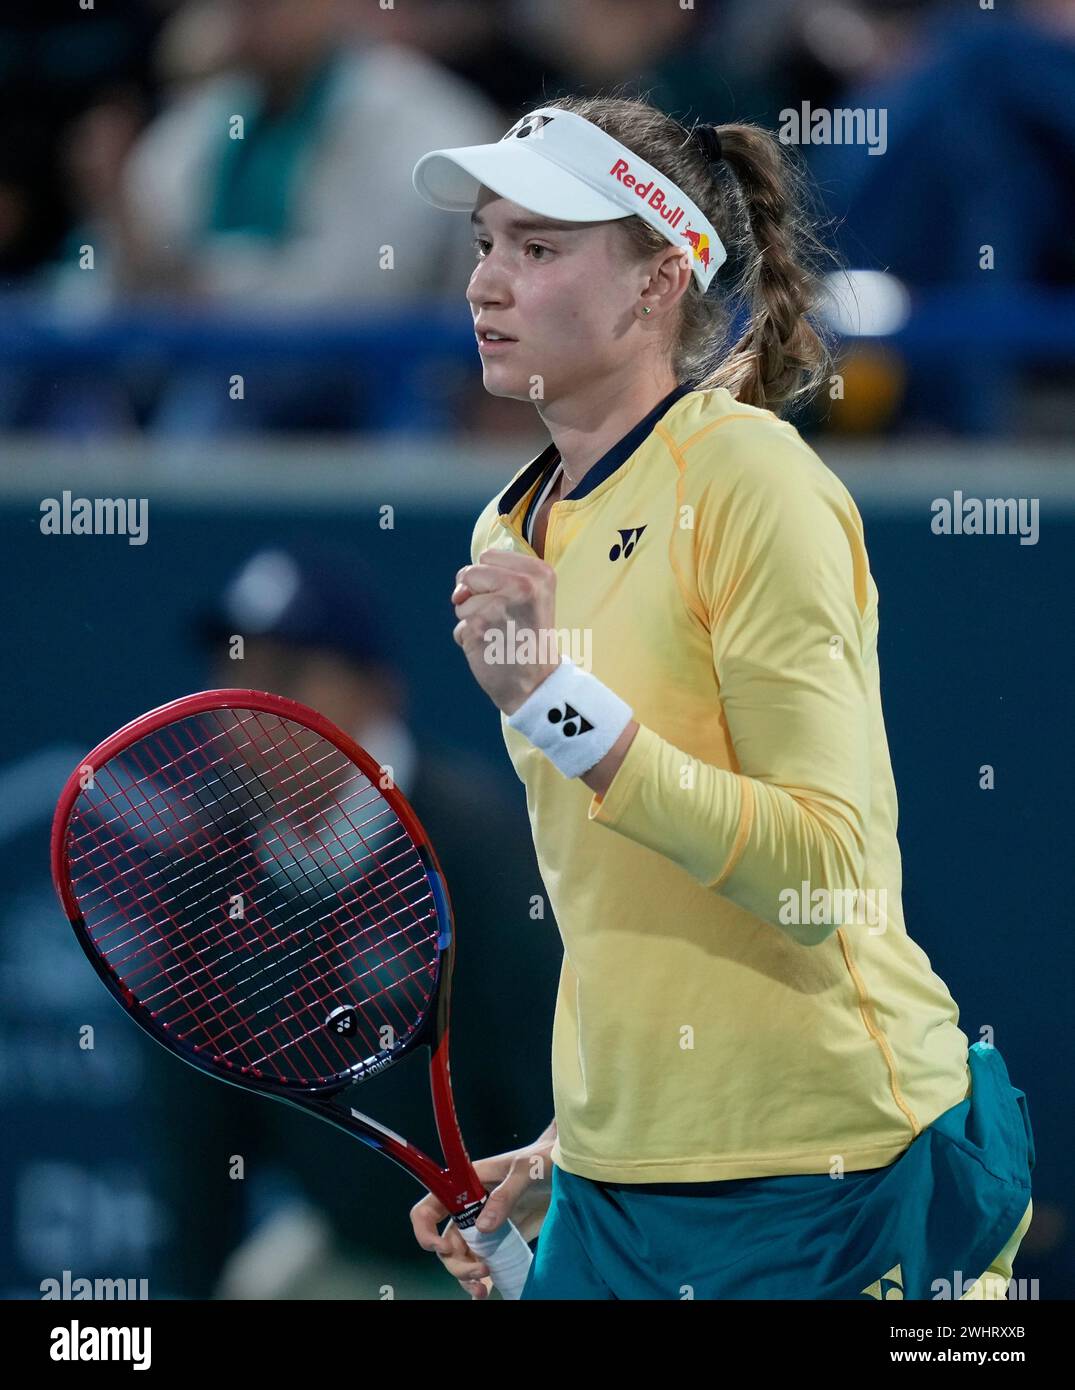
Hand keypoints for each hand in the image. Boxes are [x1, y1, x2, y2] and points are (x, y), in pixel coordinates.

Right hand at [410, 1128, 555, 1299]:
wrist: (567, 1170)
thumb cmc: (542, 1159)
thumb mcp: (526, 1170)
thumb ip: (505, 1195)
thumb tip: (482, 1227)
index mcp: (466, 1184)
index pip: (431, 1207)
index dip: (426, 1230)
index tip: (442, 1248)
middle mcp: (470, 1208)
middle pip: (446, 1242)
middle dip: (456, 1263)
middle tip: (480, 1272)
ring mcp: (485, 1226)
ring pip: (462, 1257)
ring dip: (466, 1276)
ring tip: (482, 1288)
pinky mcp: (501, 1240)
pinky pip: (483, 1263)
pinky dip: (481, 1281)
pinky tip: (486, 1290)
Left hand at [451, 551, 560, 714]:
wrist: (537, 683)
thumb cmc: (529, 639)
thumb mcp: (532, 597)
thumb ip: (500, 578)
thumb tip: (459, 590)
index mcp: (539, 573)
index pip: (488, 556)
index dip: (488, 579)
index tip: (510, 602)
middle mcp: (522, 584)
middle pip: (469, 573)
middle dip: (474, 596)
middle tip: (502, 620)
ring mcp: (498, 604)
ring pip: (461, 601)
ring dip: (472, 620)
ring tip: (499, 635)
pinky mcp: (478, 626)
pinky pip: (458, 627)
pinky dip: (468, 640)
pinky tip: (491, 649)